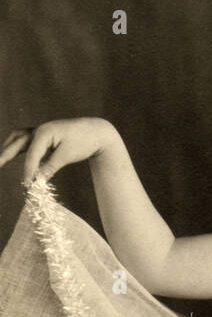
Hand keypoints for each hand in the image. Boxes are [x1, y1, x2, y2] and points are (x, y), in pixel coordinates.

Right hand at [0, 118, 118, 188]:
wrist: (96, 131)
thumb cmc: (83, 142)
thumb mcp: (66, 156)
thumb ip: (49, 167)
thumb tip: (37, 181)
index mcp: (43, 133)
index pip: (31, 156)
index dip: (27, 172)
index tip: (26, 187)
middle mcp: (39, 130)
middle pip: (17, 142)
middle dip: (6, 154)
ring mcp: (42, 131)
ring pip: (20, 139)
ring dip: (10, 148)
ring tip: (1, 159)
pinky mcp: (45, 135)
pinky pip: (28, 140)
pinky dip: (20, 147)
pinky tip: (16, 155)